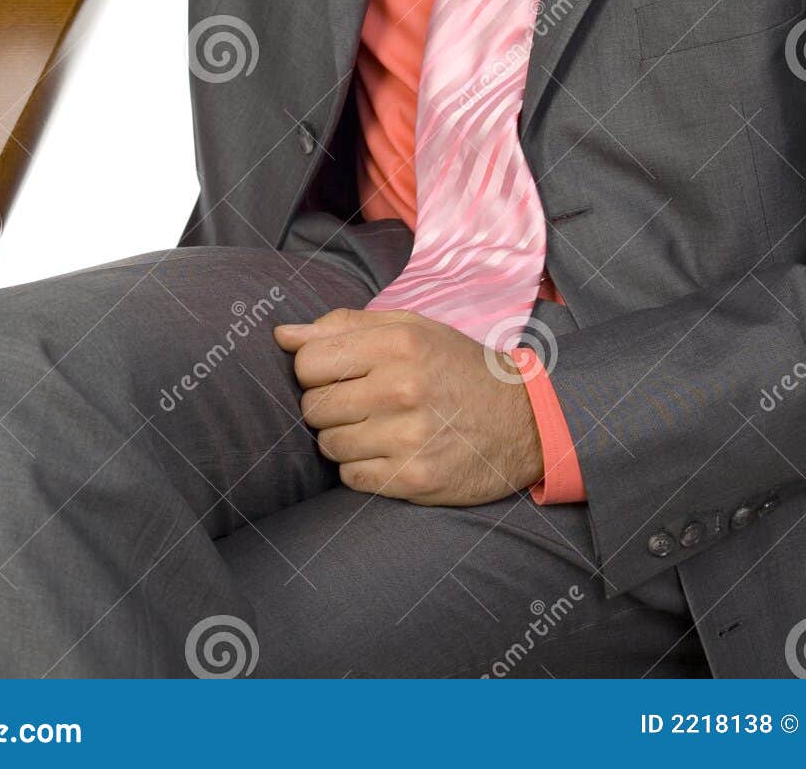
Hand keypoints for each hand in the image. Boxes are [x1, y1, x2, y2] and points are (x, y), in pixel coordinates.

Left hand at [273, 307, 543, 504]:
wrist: (523, 420)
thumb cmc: (456, 367)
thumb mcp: (411, 329)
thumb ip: (344, 326)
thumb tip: (282, 334)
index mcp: (398, 343)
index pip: (308, 362)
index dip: (315, 370)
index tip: (337, 374)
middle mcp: (401, 388)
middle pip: (313, 406)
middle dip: (328, 406)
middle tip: (361, 402)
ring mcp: (408, 438)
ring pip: (328, 445)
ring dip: (344, 438)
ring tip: (377, 427)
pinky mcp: (414, 480)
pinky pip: (351, 477)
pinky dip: (361, 468)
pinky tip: (389, 452)